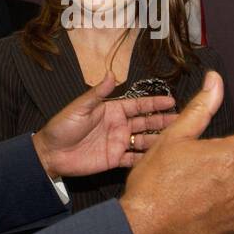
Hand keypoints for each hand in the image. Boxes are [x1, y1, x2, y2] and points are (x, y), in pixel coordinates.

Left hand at [32, 72, 176, 179]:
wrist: (51, 153)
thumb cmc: (62, 127)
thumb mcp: (79, 107)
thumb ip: (97, 93)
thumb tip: (112, 74)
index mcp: (112, 110)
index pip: (138, 105)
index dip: (155, 103)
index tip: (172, 101)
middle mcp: (118, 125)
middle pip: (146, 122)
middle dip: (163, 120)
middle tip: (182, 120)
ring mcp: (118, 142)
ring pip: (144, 140)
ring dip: (159, 139)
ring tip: (176, 139)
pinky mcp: (114, 159)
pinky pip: (133, 159)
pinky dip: (145, 159)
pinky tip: (159, 159)